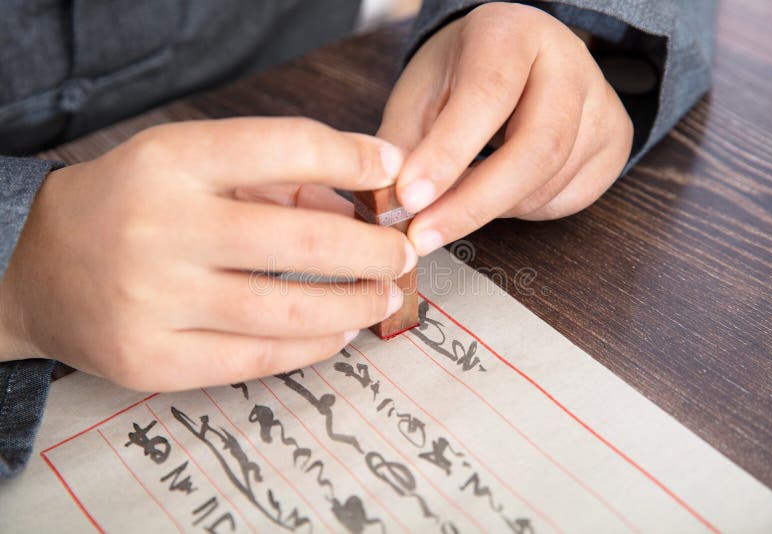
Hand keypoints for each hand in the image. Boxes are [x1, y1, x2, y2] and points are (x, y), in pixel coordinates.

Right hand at [0, 118, 415, 390]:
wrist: (35, 269)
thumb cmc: (130, 206)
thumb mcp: (186, 164)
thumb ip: (273, 177)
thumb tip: (358, 202)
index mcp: (170, 162)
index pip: (284, 146)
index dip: (351, 157)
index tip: (391, 169)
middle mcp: (160, 228)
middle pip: (303, 240)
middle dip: (374, 248)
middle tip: (405, 252)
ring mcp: (153, 301)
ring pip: (288, 309)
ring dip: (356, 303)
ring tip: (385, 295)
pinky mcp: (152, 360)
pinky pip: (256, 359)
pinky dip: (313, 345)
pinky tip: (340, 331)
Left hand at [379, 2, 633, 254]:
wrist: (521, 60)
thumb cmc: (464, 75)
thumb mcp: (421, 93)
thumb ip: (404, 144)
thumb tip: (391, 202)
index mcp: (512, 33)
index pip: (487, 96)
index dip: (447, 154)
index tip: (410, 198)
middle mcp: (569, 62)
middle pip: (537, 148)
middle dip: (474, 203)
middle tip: (424, 235)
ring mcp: (601, 104)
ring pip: (549, 182)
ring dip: (491, 209)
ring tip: (452, 205)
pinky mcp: (614, 143)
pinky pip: (566, 199)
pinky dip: (520, 210)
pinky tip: (497, 193)